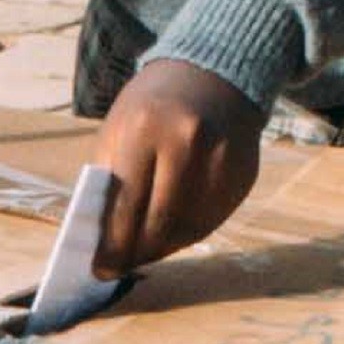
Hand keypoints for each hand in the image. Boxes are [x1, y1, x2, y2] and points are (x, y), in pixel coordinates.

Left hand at [92, 60, 265, 278]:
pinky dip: (187, 236)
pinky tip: (170, 237)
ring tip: (142, 253)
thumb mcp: (120, 128)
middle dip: (136, 251)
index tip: (101, 267)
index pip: (128, 201)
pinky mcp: (242, 175)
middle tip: (118, 268)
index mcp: (146, 128)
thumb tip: (102, 240)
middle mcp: (188, 142)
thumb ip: (111, 178)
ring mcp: (221, 160)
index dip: (113, 242)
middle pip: (160, 220)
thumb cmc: (151, 106)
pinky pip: (212, 222)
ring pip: (189, 228)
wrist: (209, 75)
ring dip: (162, 248)